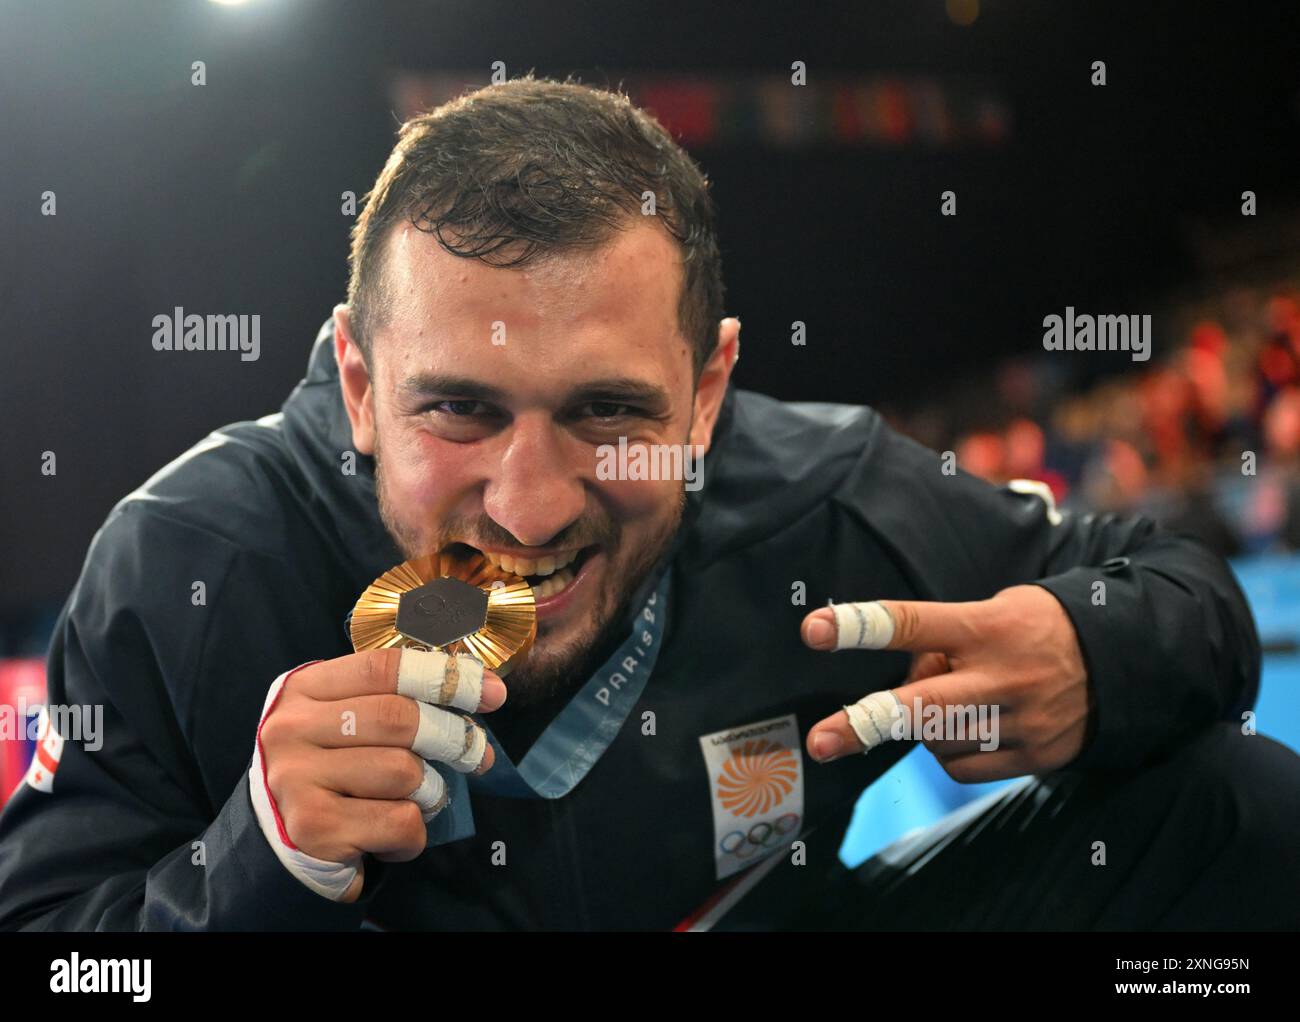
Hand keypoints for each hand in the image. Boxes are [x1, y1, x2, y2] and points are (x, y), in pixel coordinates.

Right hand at [258, 647, 505, 901]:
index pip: (384, 668)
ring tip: (414, 802)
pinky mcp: (312, 828)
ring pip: (403, 771)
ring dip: (428, 792)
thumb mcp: (351, 718)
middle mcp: (293, 728)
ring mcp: (296, 778)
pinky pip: (397, 821)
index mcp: (305, 688)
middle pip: (399, 718)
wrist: (279, 838)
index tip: (492, 693)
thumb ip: (402, 696)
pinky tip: (391, 836)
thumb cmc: (333, 768)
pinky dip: (412, 834)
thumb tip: (488, 690)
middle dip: (454, 737)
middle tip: (479, 756)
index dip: (446, 677)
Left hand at [799, 585, 1091, 782]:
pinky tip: (972, 725)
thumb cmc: (1036, 627)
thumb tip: (900, 677)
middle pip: (922, 705)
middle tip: (821, 741)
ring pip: (936, 740)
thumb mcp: (994, 609)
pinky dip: (950, 750)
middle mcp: (1002, 676)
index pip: (913, 622)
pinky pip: (961, 766)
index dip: (860, 627)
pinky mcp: (1035, 757)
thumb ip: (945, 639)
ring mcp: (1021, 722)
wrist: (1124, 662)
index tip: (814, 631)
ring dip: (923, 726)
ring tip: (955, 697)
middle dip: (865, 723)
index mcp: (987, 627)